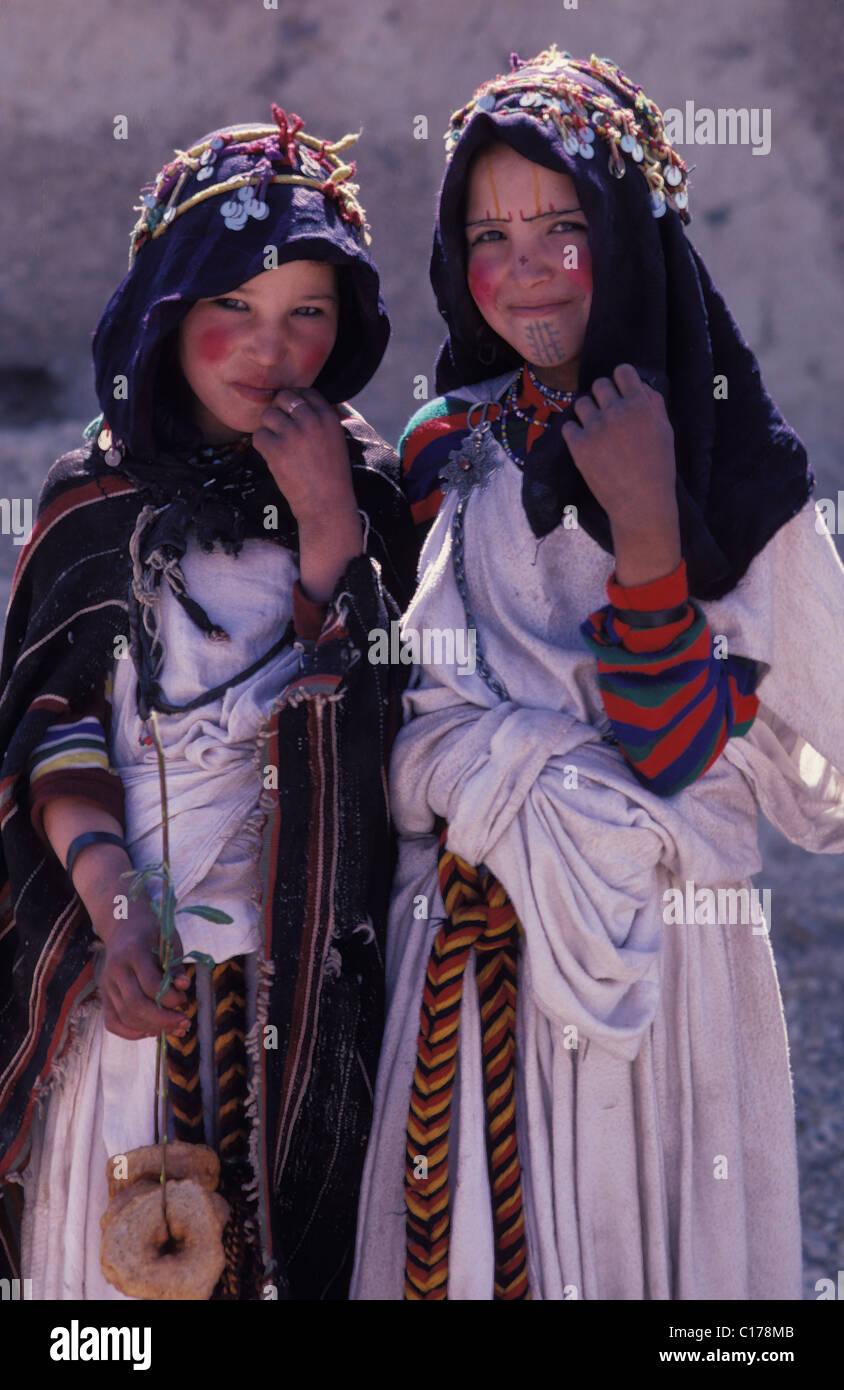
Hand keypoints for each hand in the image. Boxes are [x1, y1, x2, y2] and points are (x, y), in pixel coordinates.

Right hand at [100, 898, 189, 1040]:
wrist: (124, 927)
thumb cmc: (152, 934)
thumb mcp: (168, 942)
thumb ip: (175, 966)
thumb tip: (183, 987)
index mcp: (133, 952)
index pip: (150, 984)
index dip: (170, 998)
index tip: (184, 999)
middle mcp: (116, 970)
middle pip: (135, 1005)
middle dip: (162, 1020)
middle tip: (184, 1022)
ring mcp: (107, 984)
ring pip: (125, 1017)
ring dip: (152, 1028)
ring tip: (174, 1029)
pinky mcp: (104, 995)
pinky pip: (112, 1022)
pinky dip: (131, 1033)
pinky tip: (152, 1031)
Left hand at [252, 388, 357, 525]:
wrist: (326, 504)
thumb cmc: (332, 476)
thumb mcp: (336, 440)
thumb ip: (322, 419)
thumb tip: (303, 402)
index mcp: (327, 417)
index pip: (305, 392)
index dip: (295, 400)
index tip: (291, 413)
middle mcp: (310, 420)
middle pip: (283, 398)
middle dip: (279, 411)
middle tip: (281, 430)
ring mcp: (292, 434)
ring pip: (268, 415)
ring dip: (269, 429)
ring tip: (279, 447)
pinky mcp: (276, 448)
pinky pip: (258, 435)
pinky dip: (262, 446)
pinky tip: (274, 458)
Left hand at [561, 364, 680, 584]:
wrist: (640, 502)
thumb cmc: (658, 467)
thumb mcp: (665, 430)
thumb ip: (653, 402)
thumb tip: (639, 384)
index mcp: (640, 405)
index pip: (622, 371)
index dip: (621, 380)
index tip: (620, 391)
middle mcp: (616, 412)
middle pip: (599, 385)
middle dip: (603, 396)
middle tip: (608, 414)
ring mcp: (595, 428)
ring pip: (581, 403)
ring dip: (587, 412)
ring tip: (596, 429)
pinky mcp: (578, 446)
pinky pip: (568, 426)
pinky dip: (575, 432)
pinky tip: (586, 443)